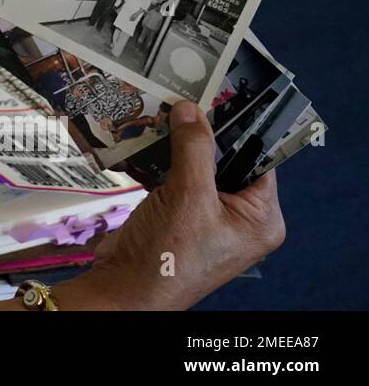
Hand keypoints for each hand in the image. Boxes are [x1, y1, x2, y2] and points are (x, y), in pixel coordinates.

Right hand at [74, 100, 285, 309]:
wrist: (126, 289)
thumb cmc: (169, 258)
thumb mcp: (188, 196)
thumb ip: (193, 149)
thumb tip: (191, 110)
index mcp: (259, 219)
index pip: (257, 159)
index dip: (238, 128)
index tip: (218, 96)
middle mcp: (238, 218)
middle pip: (225, 161)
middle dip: (200, 135)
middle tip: (182, 101)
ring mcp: (206, 217)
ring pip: (196, 168)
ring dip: (175, 146)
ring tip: (160, 116)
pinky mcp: (178, 216)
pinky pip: (175, 179)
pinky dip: (160, 162)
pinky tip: (145, 142)